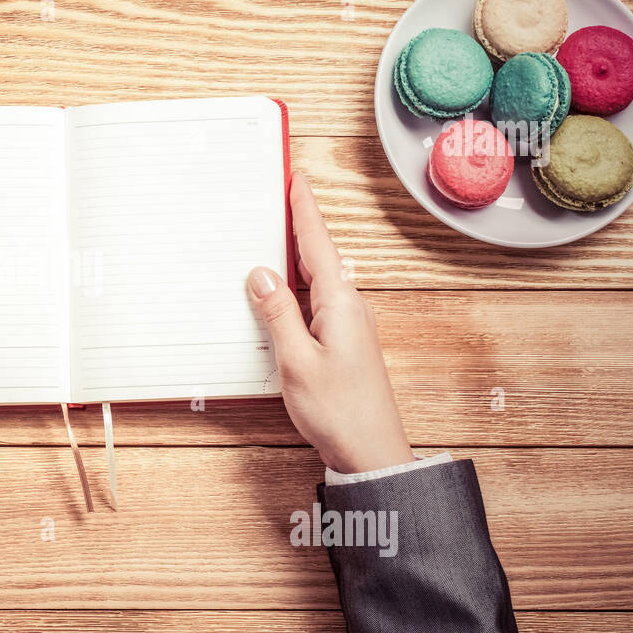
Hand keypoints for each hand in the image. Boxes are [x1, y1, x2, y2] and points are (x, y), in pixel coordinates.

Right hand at [246, 174, 414, 473]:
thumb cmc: (338, 411)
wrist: (371, 453)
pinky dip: (296, 290)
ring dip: (295, 259)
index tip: (296, 179)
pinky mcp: (343, 344)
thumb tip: (261, 274)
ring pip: (317, 281)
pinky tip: (282, 294)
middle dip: (299, 227)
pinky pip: (316, 304)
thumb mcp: (297, 360)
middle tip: (280, 199)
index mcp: (340, 304)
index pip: (318, 244)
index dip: (305, 211)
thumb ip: (277, 314)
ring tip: (274, 239)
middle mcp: (349, 308)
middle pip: (319, 257)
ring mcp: (349, 326)